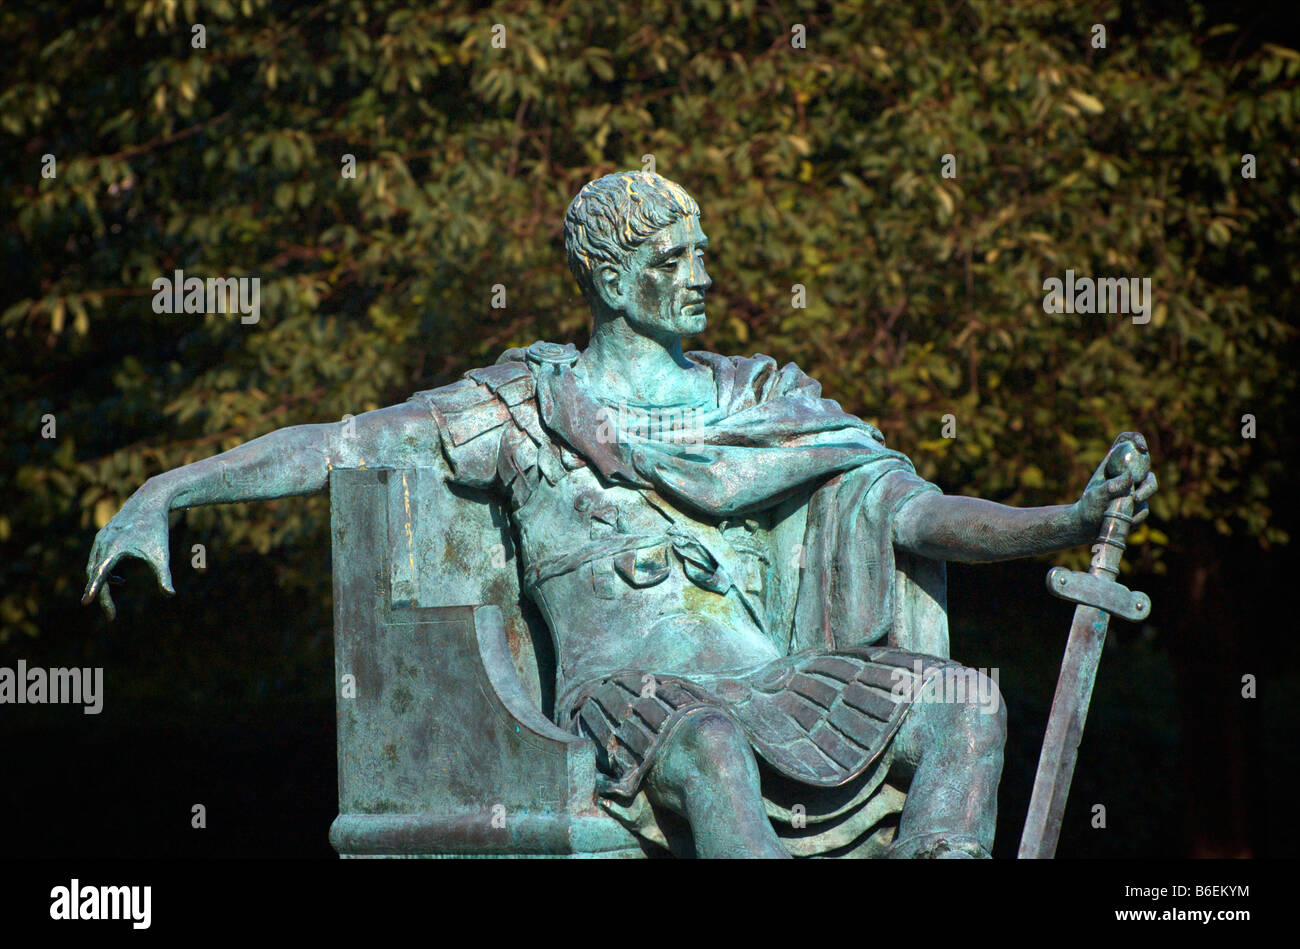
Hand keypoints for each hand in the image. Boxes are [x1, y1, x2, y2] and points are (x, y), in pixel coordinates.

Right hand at [82, 482, 174, 620]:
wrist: (150, 501)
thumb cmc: (157, 528)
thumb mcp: (162, 554)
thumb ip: (164, 576)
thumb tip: (170, 595)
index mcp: (113, 548)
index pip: (100, 574)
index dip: (94, 590)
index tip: (86, 603)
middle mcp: (102, 543)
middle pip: (95, 575)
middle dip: (102, 595)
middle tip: (112, 615)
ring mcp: (100, 539)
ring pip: (94, 567)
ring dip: (101, 584)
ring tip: (110, 603)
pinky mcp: (102, 536)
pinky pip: (97, 559)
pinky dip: (104, 573)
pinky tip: (119, 581)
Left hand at [1074, 432, 1157, 535]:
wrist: (1088, 527)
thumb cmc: (1089, 507)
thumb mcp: (1095, 496)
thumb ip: (1110, 487)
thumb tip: (1129, 477)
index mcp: (1114, 461)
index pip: (1129, 441)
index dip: (1137, 439)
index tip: (1142, 448)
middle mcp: (1127, 471)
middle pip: (1145, 464)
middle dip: (1145, 478)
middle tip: (1136, 494)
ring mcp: (1135, 487)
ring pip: (1150, 485)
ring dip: (1144, 495)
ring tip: (1132, 505)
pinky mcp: (1139, 504)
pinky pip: (1145, 508)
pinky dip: (1137, 515)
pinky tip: (1127, 521)